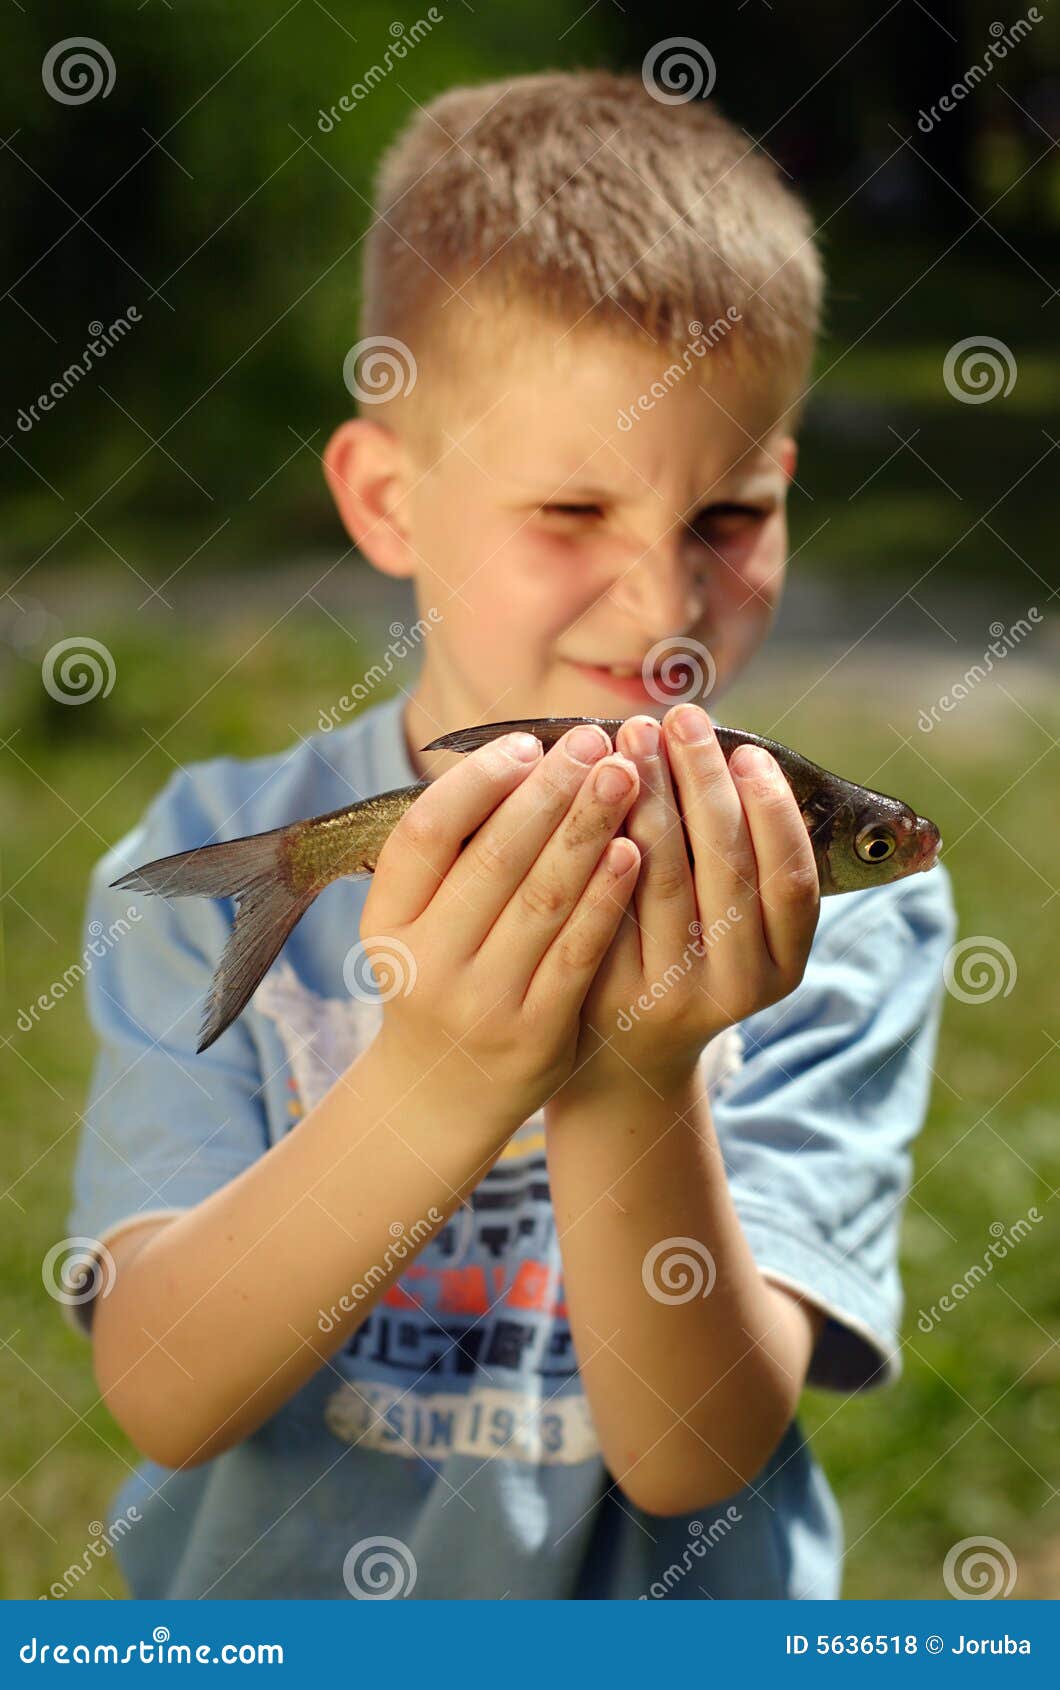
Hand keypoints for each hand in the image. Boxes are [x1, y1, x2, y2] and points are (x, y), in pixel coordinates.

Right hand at [359, 724, 641, 1130]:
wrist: (444, 1096)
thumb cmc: (445, 978)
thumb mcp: (419, 924)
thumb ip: (456, 856)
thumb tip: (526, 755)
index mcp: (387, 924)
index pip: (425, 834)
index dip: (478, 782)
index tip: (528, 744)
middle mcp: (425, 963)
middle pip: (493, 858)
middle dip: (551, 792)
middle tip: (595, 740)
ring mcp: (480, 1003)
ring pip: (543, 899)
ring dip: (589, 830)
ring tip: (626, 775)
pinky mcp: (535, 1034)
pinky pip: (578, 951)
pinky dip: (607, 897)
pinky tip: (635, 850)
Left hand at [565, 704, 819, 1094]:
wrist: (620, 1056)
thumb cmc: (681, 956)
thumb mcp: (731, 927)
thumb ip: (736, 857)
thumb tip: (719, 744)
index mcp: (783, 965)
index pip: (790, 879)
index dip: (773, 811)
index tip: (748, 750)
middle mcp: (735, 986)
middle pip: (724, 869)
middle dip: (702, 782)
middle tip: (679, 717)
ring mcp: (670, 995)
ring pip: (660, 881)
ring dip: (648, 797)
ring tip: (630, 737)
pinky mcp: (609, 994)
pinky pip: (606, 902)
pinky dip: (601, 840)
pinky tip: (587, 788)